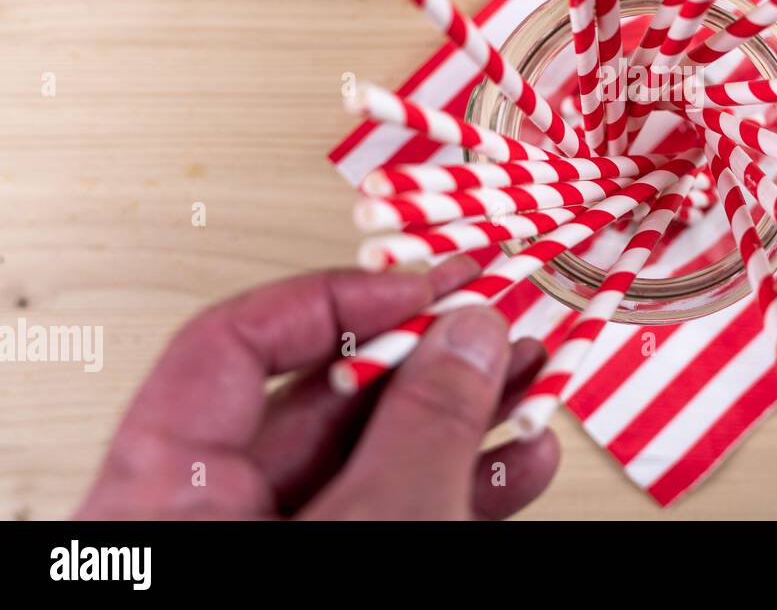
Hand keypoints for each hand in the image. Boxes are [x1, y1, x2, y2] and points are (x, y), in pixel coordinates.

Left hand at [75, 256, 558, 519]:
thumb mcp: (376, 524)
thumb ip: (422, 427)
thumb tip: (470, 335)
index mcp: (167, 492)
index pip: (231, 343)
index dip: (337, 298)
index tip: (425, 286)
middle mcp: (218, 513)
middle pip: (324, 393)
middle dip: (429, 352)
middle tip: (497, 316)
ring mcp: (286, 546)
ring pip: (377, 453)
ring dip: (466, 410)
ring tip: (532, 375)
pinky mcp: (343, 569)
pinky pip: (404, 509)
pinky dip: (465, 482)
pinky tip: (520, 458)